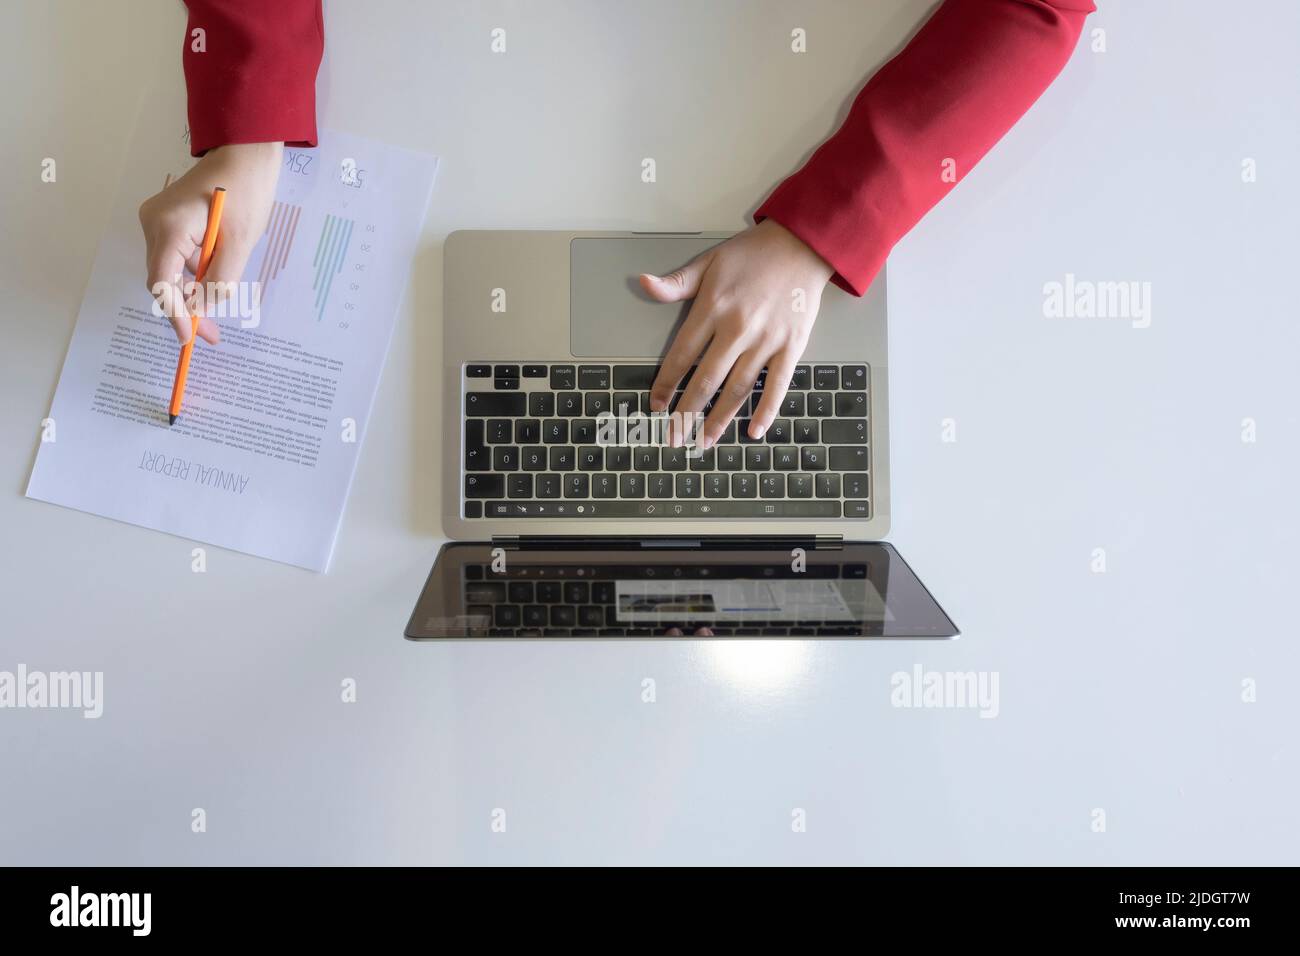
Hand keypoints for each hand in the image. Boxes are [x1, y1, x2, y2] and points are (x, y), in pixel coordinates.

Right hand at [138, 141, 282, 344]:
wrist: (244, 151)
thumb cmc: (246, 189)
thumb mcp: (241, 242)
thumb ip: (221, 278)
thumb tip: (204, 309)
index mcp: (169, 226)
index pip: (162, 281)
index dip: (173, 313)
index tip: (187, 337)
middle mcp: (153, 222)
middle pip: (162, 277)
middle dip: (185, 308)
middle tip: (209, 334)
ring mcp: (156, 219)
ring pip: (170, 269)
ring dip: (192, 291)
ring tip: (215, 312)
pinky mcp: (166, 220)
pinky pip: (176, 256)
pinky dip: (193, 273)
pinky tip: (213, 280)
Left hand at [640, 219, 833, 448]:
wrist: (802, 245)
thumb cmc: (753, 254)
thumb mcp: (709, 262)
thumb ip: (677, 283)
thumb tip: (644, 284)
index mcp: (713, 308)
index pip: (682, 355)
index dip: (666, 383)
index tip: (656, 404)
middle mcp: (737, 328)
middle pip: (706, 380)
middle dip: (687, 413)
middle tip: (674, 437)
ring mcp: (766, 340)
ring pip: (738, 388)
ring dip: (719, 419)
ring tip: (704, 441)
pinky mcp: (792, 346)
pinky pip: (777, 385)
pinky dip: (766, 411)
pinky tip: (754, 431)